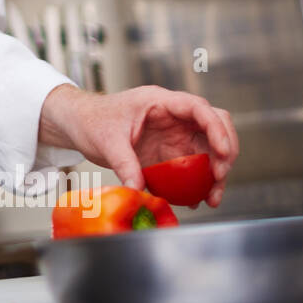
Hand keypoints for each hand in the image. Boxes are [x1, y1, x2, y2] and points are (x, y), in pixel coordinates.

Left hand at [39, 84, 238, 207]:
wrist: (78, 124)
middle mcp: (173, 116)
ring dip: (215, 173)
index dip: (216, 128)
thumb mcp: (106, 141)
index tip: (223, 152)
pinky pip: (192, 166)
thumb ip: (125, 164)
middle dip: (224, 151)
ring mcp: (174, 134)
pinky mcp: (170, 152)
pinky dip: (198, 182)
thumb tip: (139, 190)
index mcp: (159, 102)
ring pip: (208, 149)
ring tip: (211, 198)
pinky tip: (195, 200)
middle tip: (219, 177)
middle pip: (214, 126)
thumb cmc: (91, 120)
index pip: (198, 108)